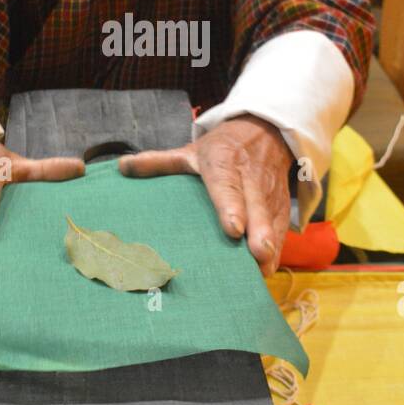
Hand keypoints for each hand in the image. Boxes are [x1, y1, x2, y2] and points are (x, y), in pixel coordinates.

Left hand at [117, 113, 293, 275]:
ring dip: (270, 245)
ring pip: (272, 221)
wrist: (264, 134)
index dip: (231, 206)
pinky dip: (276, 250)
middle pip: (256, 206)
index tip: (232, 228)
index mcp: (223, 162)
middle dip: (259, 230)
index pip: (227, 185)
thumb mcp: (190, 151)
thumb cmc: (221, 149)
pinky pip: (281, 230)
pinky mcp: (281, 207)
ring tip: (263, 270)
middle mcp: (249, 178)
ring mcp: (268, 194)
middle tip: (257, 254)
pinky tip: (266, 270)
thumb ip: (158, 162)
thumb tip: (121, 167)